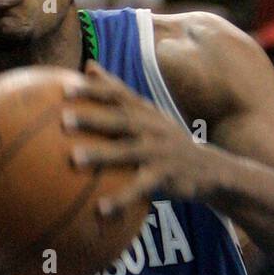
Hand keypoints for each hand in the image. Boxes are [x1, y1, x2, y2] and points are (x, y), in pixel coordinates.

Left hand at [64, 62, 208, 212]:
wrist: (210, 167)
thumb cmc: (164, 139)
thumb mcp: (146, 113)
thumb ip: (118, 93)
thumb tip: (88, 65)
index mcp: (144, 111)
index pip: (117, 94)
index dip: (93, 90)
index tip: (64, 90)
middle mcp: (151, 126)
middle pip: (120, 119)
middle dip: (92, 118)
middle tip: (63, 120)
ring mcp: (159, 151)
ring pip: (128, 151)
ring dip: (101, 155)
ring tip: (74, 159)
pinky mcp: (166, 175)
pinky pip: (140, 188)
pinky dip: (120, 198)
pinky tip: (100, 209)